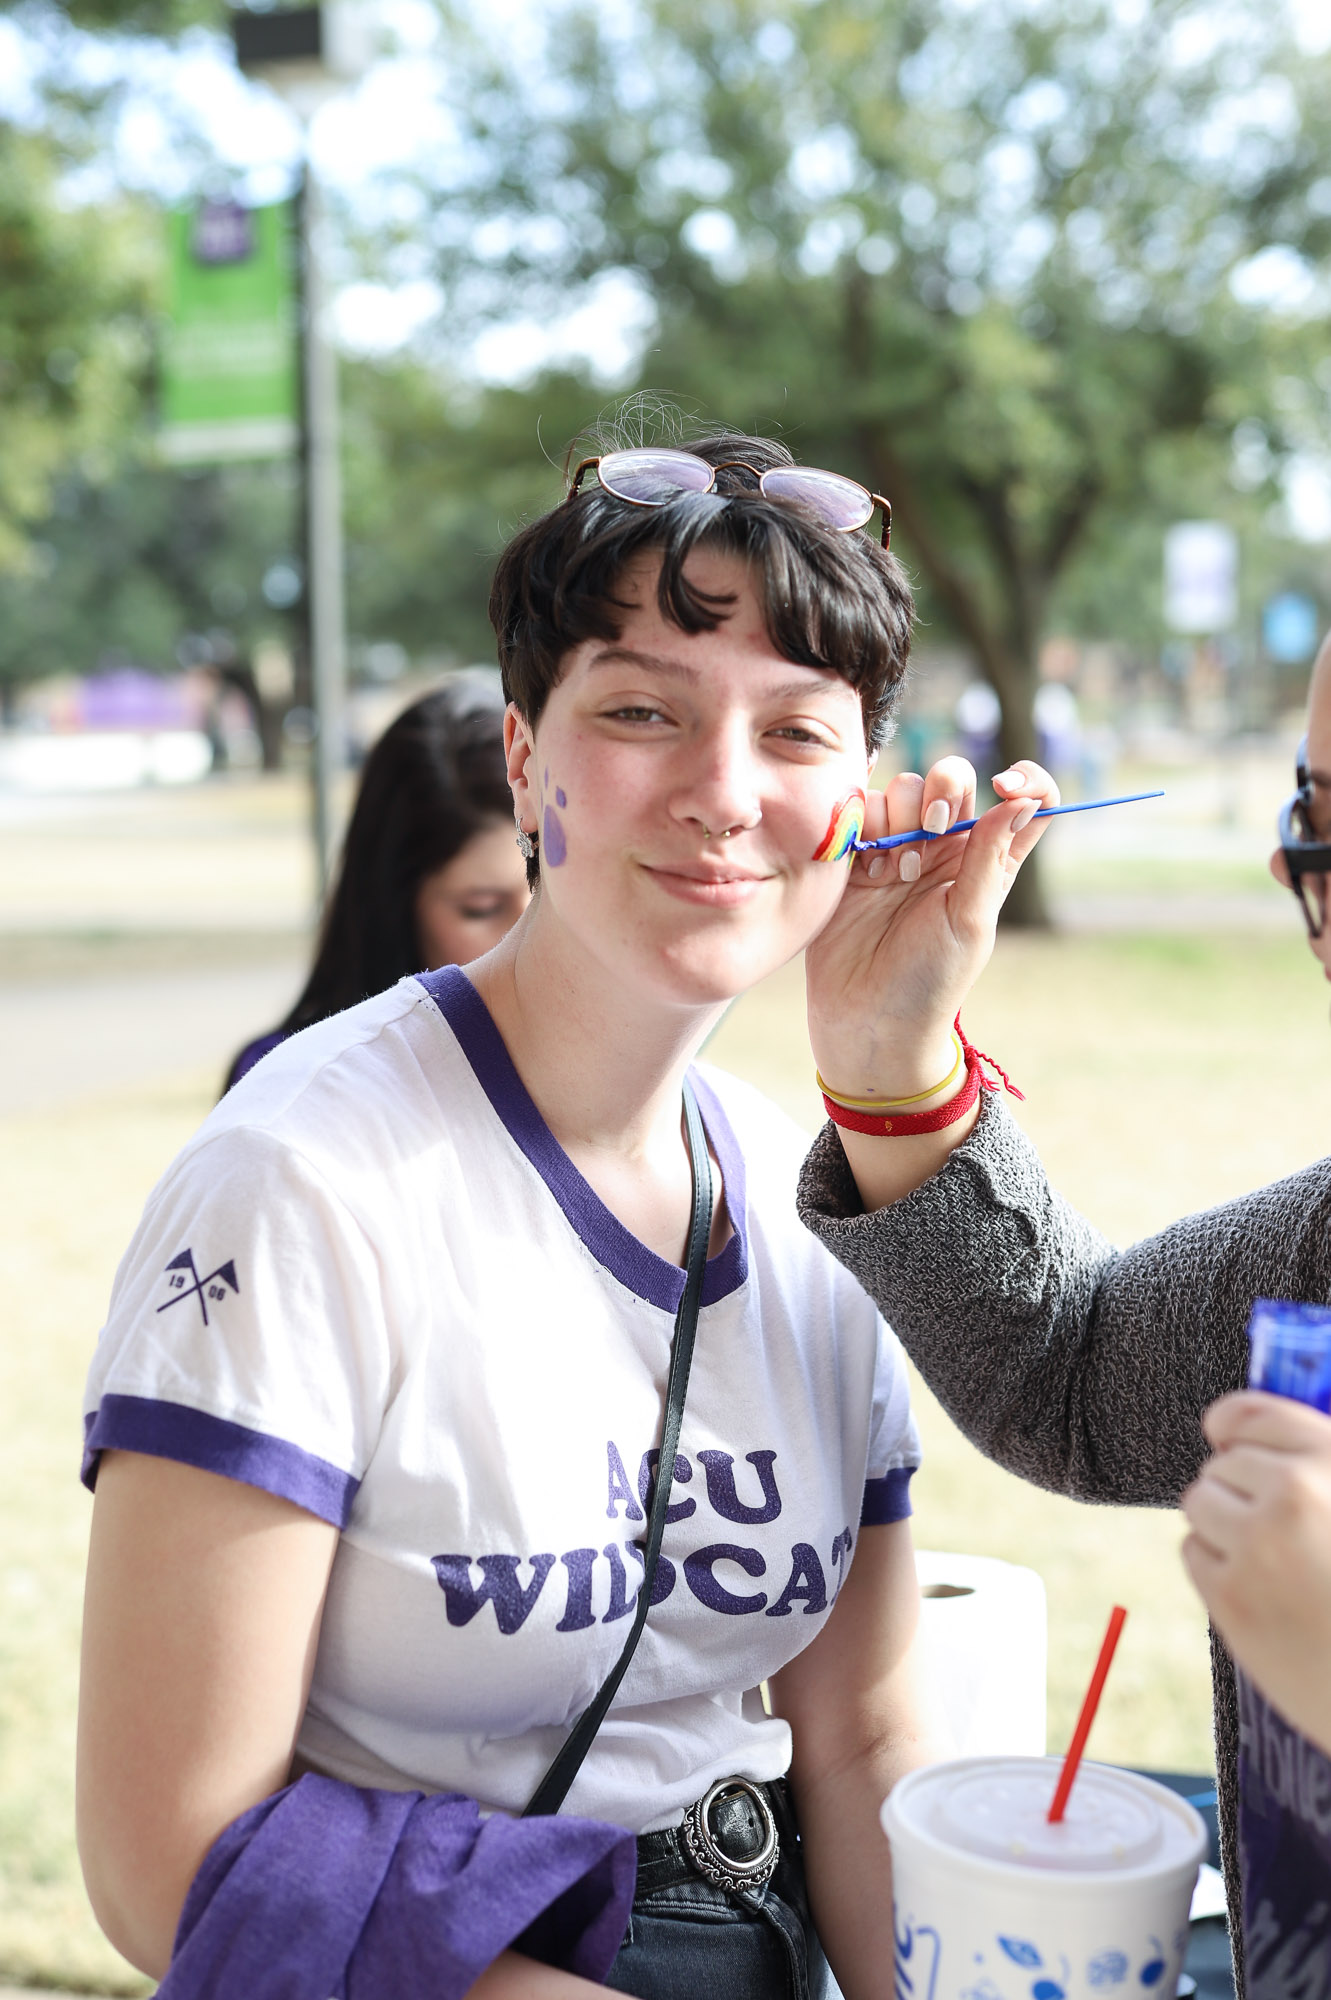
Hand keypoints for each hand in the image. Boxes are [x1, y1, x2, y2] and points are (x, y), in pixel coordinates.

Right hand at [805, 758, 1058, 1098]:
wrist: (864, 1017)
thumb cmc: (928, 981)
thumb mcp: (969, 921)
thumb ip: (990, 856)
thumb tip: (1022, 799)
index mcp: (989, 861)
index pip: (1026, 798)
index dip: (1023, 778)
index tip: (1004, 786)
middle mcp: (947, 848)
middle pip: (953, 780)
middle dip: (942, 791)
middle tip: (929, 831)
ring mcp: (899, 849)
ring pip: (903, 789)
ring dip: (897, 816)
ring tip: (889, 869)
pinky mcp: (855, 855)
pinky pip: (860, 811)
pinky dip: (862, 824)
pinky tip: (861, 866)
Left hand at [1181, 1391, 1330, 1755]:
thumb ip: (1321, 1466)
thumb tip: (1249, 1434)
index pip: (1251, 1414)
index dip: (1232, 1426)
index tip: (1226, 1435)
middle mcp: (1295, 1493)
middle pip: (1221, 1464)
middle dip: (1240, 1488)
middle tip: (1280, 1529)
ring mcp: (1258, 1546)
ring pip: (1199, 1502)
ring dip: (1223, 1524)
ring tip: (1273, 1559)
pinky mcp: (1231, 1598)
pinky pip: (1194, 1550)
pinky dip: (1217, 1565)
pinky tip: (1264, 1589)